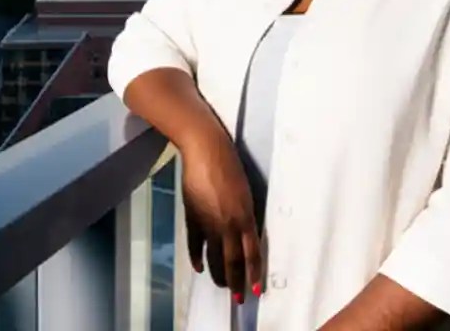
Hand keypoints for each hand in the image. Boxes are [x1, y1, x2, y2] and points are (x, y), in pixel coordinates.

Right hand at [179, 129, 263, 301]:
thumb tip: (246, 233)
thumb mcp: (246, 192)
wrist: (205, 150)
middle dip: (236, 282)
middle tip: (238, 298)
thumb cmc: (230, 165)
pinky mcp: (192, 217)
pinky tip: (200, 268)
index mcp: (245, 216)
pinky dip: (197, 258)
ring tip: (221, 286)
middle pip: (233, 260)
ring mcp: (208, 222)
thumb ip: (245, 215)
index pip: (252, 253)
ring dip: (218, 274)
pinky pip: (195, 244)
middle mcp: (228, 224)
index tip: (256, 289)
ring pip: (215, 256)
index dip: (254, 273)